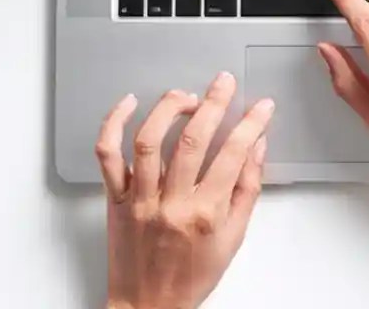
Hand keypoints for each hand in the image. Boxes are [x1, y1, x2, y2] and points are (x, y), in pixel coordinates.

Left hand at [95, 73, 274, 308]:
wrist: (148, 306)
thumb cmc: (191, 277)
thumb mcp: (233, 238)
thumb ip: (247, 189)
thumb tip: (257, 149)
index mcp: (205, 214)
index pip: (233, 154)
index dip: (251, 123)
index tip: (261, 107)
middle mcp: (171, 204)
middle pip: (193, 139)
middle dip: (213, 103)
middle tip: (223, 82)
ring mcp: (139, 199)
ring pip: (149, 141)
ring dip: (169, 109)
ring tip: (185, 95)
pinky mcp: (114, 199)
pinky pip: (107, 156)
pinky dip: (113, 124)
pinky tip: (129, 105)